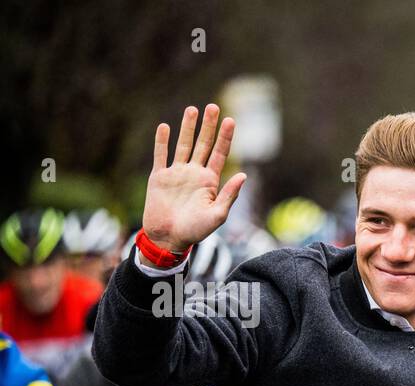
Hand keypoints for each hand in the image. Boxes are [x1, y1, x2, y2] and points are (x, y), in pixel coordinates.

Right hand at [142, 103, 245, 252]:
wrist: (168, 239)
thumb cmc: (195, 231)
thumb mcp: (217, 215)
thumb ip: (229, 195)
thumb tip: (244, 175)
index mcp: (210, 181)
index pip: (220, 154)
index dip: (225, 137)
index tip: (231, 120)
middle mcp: (194, 174)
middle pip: (203, 144)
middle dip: (209, 126)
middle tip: (213, 106)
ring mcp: (177, 174)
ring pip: (183, 145)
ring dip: (187, 128)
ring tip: (192, 109)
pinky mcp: (159, 177)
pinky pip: (161, 155)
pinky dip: (162, 141)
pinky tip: (165, 127)